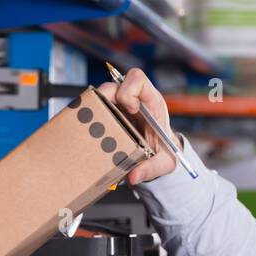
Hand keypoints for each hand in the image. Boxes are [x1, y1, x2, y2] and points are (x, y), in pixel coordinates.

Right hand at [97, 68, 179, 185]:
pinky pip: (96, 105)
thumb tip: (133, 177)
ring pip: (102, 93)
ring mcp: (120, 105)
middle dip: (109, 96)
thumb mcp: (164, 163)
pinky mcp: (109, 113)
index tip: (131, 109)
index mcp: (151, 102)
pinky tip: (91, 130)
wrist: (158, 155)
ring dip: (96, 106)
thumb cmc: (164, 153)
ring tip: (97, 125)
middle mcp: (134, 98)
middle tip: (110, 118)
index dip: (130, 90)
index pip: (138, 79)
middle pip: (115, 82)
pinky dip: (91, 115)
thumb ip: (151, 169)